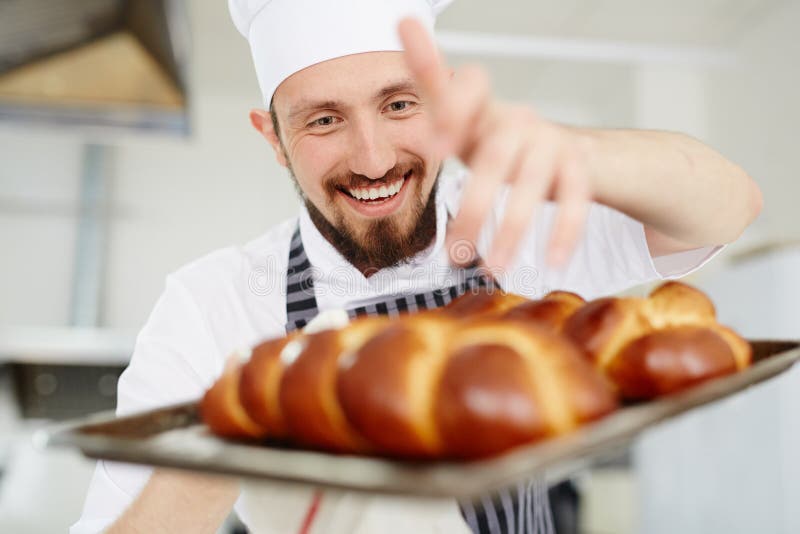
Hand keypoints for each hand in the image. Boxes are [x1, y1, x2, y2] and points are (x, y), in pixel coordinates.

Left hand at [398, 18, 592, 270]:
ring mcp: (552, 142)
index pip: (471, 85)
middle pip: (495, 156)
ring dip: (511, 231)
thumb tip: (405, 21)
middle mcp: (519, 119)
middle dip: (474, 206)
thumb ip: (436, 99)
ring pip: (531, 184)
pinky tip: (550, 260)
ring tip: (491, 267)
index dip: (454, 109)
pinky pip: (576, 200)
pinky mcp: (580, 169)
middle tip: (454, 250)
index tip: (435, 145)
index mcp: (484, 111)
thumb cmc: (505, 147)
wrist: (577, 157)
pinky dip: (563, 232)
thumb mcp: (467, 129)